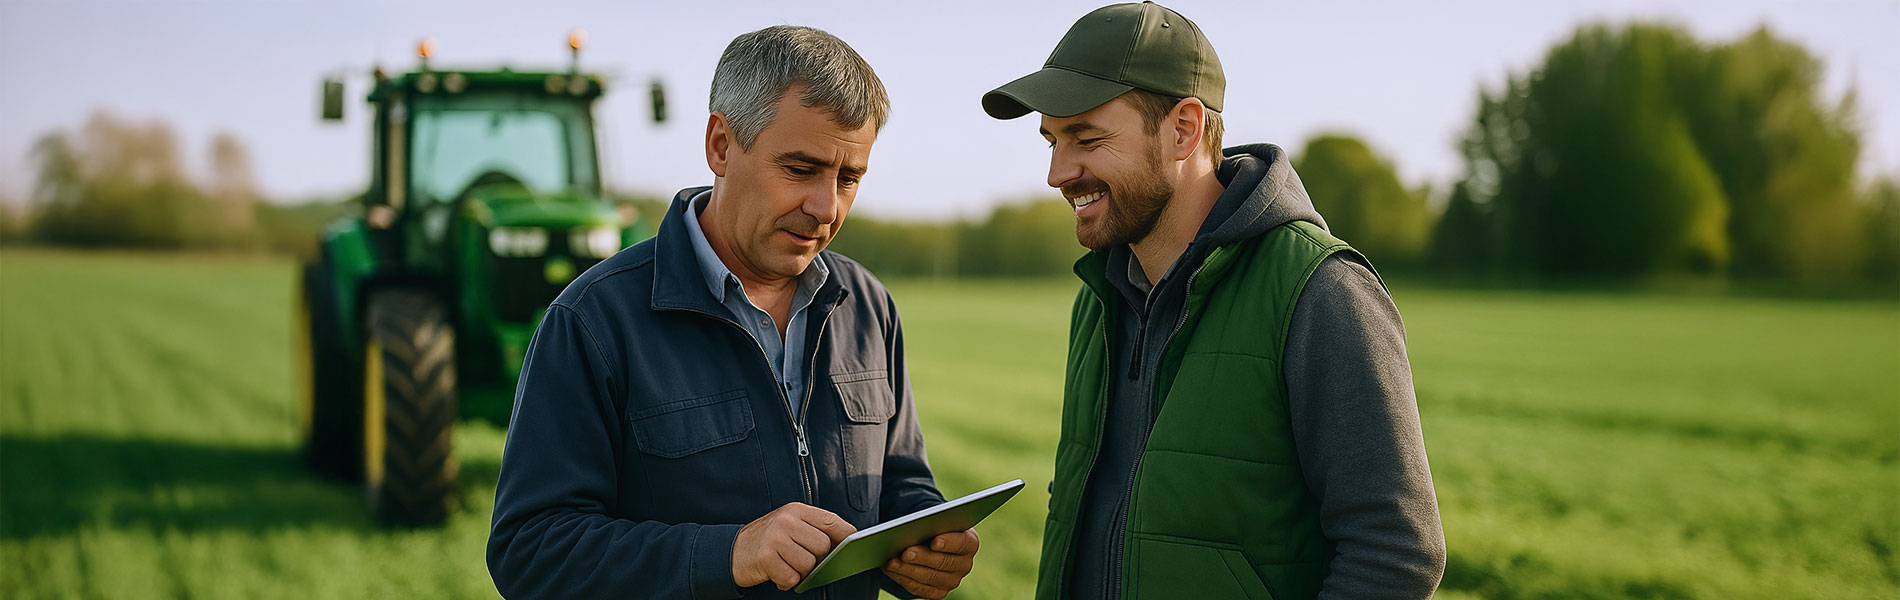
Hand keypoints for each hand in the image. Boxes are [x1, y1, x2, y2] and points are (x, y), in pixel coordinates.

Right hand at [731, 502, 856, 589]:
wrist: (731, 550)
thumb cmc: (768, 540)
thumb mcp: (790, 525)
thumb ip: (814, 529)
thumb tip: (846, 544)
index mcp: (796, 510)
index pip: (831, 521)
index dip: (845, 536)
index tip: (849, 546)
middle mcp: (786, 520)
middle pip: (823, 547)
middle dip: (816, 560)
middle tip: (801, 560)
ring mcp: (775, 538)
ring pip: (808, 564)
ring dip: (800, 572)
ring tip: (787, 566)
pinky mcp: (766, 558)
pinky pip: (792, 577)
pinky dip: (787, 581)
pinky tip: (778, 574)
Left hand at [881, 528, 979, 598]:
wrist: (927, 544)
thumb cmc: (931, 528)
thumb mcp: (932, 522)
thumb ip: (929, 523)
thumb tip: (912, 528)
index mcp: (969, 542)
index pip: (963, 543)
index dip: (949, 543)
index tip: (934, 542)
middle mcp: (964, 564)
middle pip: (944, 562)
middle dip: (922, 557)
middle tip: (905, 553)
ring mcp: (952, 580)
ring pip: (930, 577)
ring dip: (908, 570)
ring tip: (891, 562)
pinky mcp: (939, 592)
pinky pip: (921, 589)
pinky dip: (904, 579)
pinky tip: (891, 570)